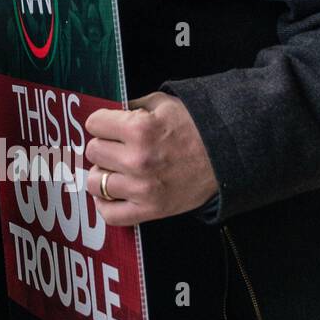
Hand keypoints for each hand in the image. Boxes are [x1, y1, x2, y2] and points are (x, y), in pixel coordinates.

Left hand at [84, 91, 218, 226]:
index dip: (102, 123)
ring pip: (95, 182)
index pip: (94, 123)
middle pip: (92, 151)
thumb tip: (105, 115)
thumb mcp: (161, 104)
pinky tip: (113, 193)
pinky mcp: (151, 210)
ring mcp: (142, 188)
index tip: (112, 127)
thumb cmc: (194, 127)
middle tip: (118, 147)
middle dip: (104, 146)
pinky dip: (106, 205)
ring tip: (117, 169)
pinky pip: (110, 214)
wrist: (227, 157)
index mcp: (139, 129)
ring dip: (102, 174)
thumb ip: (130, 107)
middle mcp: (138, 159)